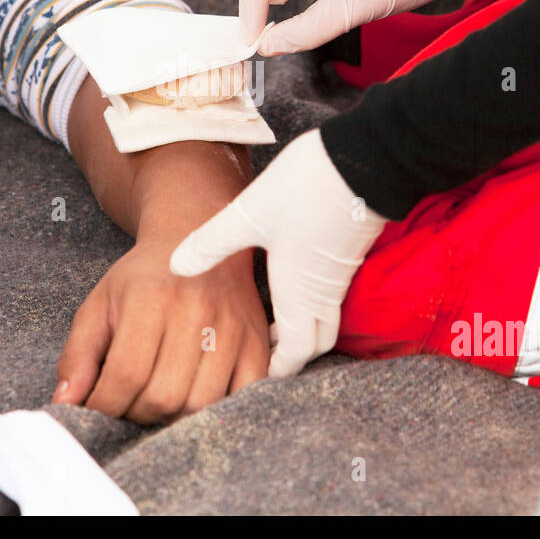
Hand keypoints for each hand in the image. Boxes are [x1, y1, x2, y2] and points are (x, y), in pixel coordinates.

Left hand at [54, 232, 269, 423]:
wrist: (195, 235)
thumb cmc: (142, 278)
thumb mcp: (99, 305)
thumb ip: (78, 355)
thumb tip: (65, 403)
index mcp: (149, 299)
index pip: (125, 374)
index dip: (106, 405)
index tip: (98, 408)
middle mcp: (195, 311)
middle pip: (163, 396)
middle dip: (137, 413)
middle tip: (128, 404)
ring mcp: (231, 326)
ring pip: (200, 403)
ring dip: (173, 416)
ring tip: (158, 401)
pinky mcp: (257, 338)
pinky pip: (243, 394)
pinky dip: (217, 407)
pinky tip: (195, 394)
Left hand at [170, 130, 386, 376]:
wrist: (364, 159)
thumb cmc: (307, 191)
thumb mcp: (248, 215)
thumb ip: (212, 242)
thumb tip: (175, 266)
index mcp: (299, 294)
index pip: (292, 355)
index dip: (273, 371)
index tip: (248, 378)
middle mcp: (322, 292)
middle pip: (312, 344)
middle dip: (287, 357)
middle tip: (258, 357)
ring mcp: (338, 275)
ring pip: (323, 321)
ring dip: (299, 330)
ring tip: (269, 326)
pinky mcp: (346, 255)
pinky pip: (329, 299)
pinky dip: (309, 306)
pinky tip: (289, 286)